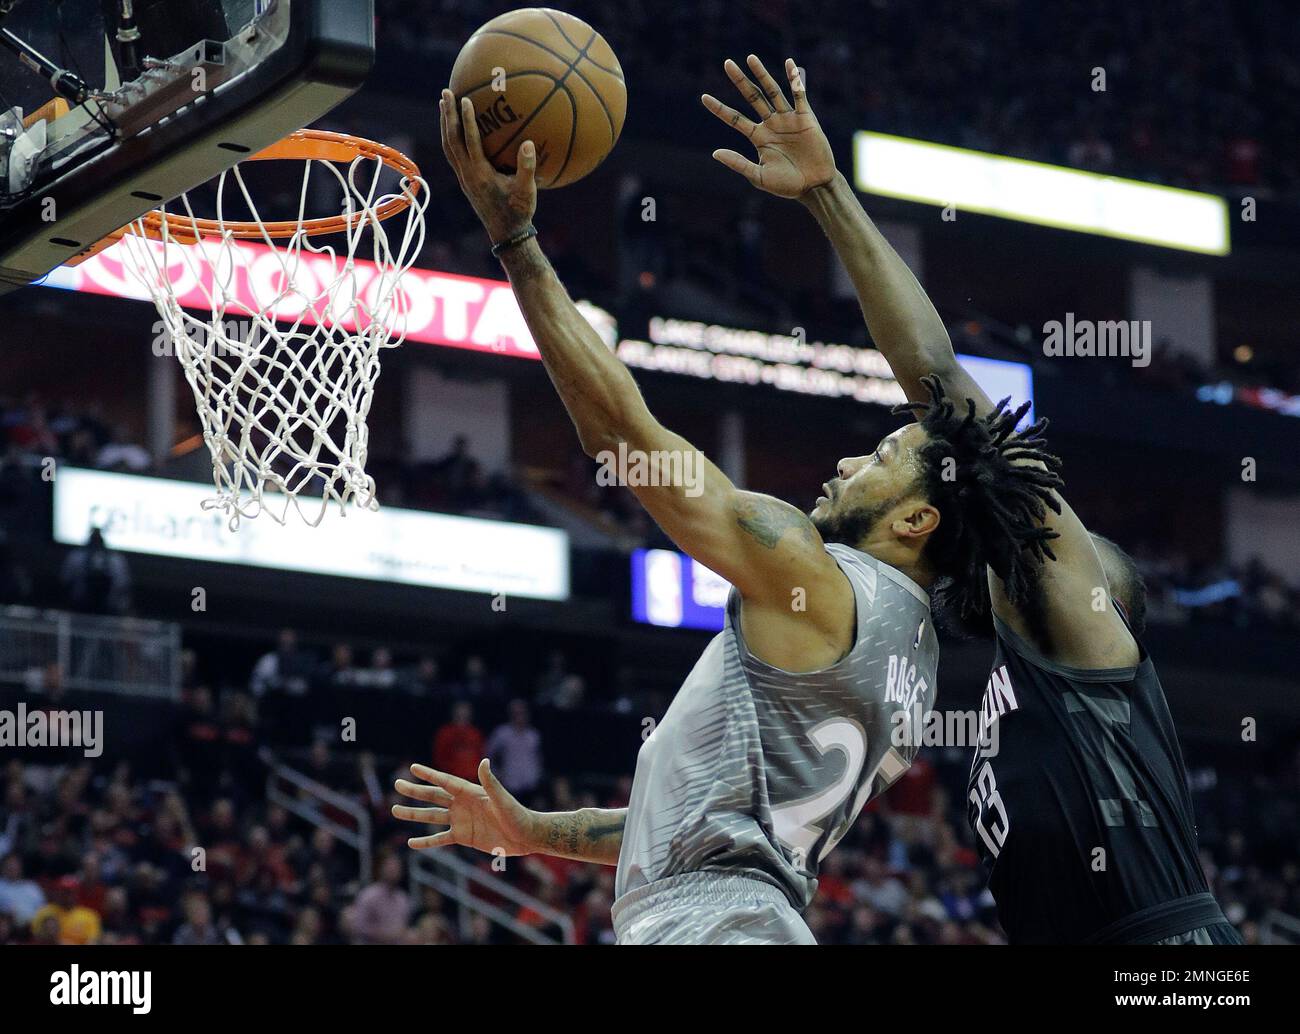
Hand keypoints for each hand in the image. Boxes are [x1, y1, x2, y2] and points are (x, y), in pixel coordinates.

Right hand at [394, 759, 537, 855]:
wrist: (526, 837)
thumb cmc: (517, 815)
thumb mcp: (502, 799)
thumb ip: (490, 783)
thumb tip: (484, 761)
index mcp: (470, 792)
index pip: (445, 781)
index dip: (429, 774)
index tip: (413, 768)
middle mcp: (462, 804)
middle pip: (433, 796)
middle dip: (415, 791)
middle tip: (396, 784)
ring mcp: (461, 820)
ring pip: (432, 816)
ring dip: (414, 814)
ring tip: (394, 810)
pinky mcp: (463, 837)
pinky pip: (439, 839)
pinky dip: (425, 841)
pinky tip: (411, 842)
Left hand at [439, 88, 537, 243]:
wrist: (506, 234)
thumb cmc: (519, 213)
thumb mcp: (527, 191)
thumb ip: (527, 168)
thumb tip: (528, 143)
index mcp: (480, 174)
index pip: (469, 142)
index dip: (466, 120)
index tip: (464, 99)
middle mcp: (467, 175)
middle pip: (451, 140)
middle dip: (448, 116)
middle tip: (446, 92)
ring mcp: (464, 178)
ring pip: (448, 146)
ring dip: (445, 124)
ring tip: (444, 104)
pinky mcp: (465, 181)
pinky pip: (453, 154)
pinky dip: (451, 137)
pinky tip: (454, 128)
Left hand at [701, 55, 836, 199]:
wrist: (814, 186)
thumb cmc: (787, 185)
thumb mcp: (759, 176)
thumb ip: (738, 163)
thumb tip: (715, 153)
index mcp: (758, 137)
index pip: (735, 118)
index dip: (720, 109)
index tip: (703, 98)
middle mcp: (771, 124)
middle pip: (752, 97)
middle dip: (740, 81)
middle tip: (727, 63)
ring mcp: (788, 118)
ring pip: (772, 91)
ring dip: (762, 74)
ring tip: (750, 58)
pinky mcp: (805, 117)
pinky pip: (799, 95)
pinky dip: (795, 80)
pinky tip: (789, 64)